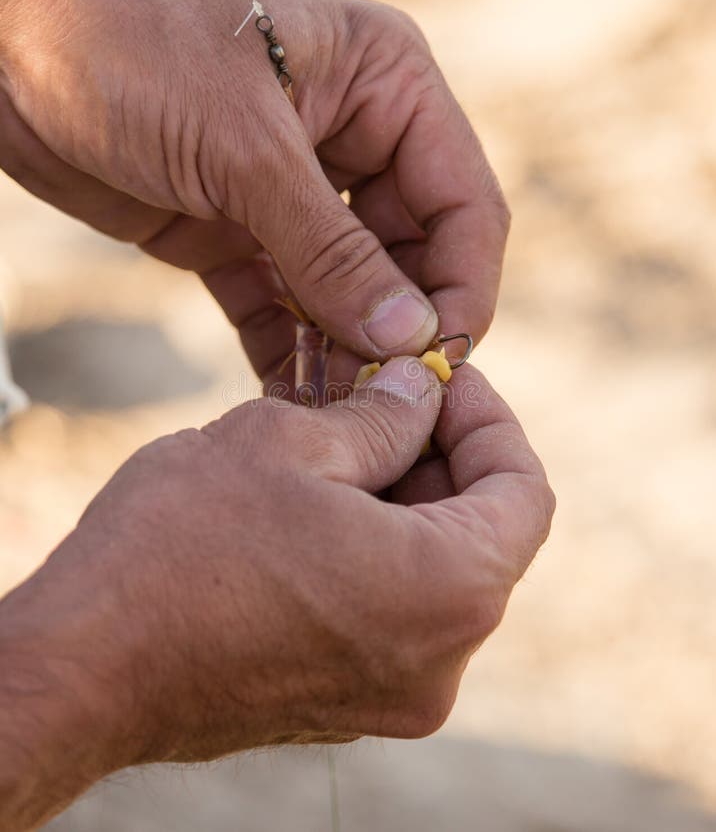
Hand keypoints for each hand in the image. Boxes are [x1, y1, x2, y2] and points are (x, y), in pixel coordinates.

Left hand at [0, 0, 508, 388]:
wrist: (1, 40)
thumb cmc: (126, 43)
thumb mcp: (243, 146)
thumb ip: (332, 249)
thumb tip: (409, 337)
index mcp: (386, 87)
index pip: (462, 204)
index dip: (464, 288)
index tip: (444, 362)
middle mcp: (353, 142)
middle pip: (411, 258)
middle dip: (398, 331)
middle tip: (385, 405)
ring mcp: (292, 194)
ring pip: (348, 292)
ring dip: (346, 353)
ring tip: (340, 416)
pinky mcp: (236, 235)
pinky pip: (283, 307)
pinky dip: (290, 353)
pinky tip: (292, 401)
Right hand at [0, 360, 552, 828]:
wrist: (80, 665)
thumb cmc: (178, 548)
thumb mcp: (287, 441)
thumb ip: (381, 415)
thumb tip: (419, 393)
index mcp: (448, 592)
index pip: (524, 492)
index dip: (489, 419)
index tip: (438, 378)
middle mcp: (439, 661)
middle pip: (479, 531)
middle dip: (436, 451)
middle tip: (380, 393)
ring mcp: (392, 692)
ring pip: (430, 567)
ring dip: (398, 494)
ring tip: (336, 434)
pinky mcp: (344, 700)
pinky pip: (389, 606)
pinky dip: (370, 543)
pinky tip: (314, 494)